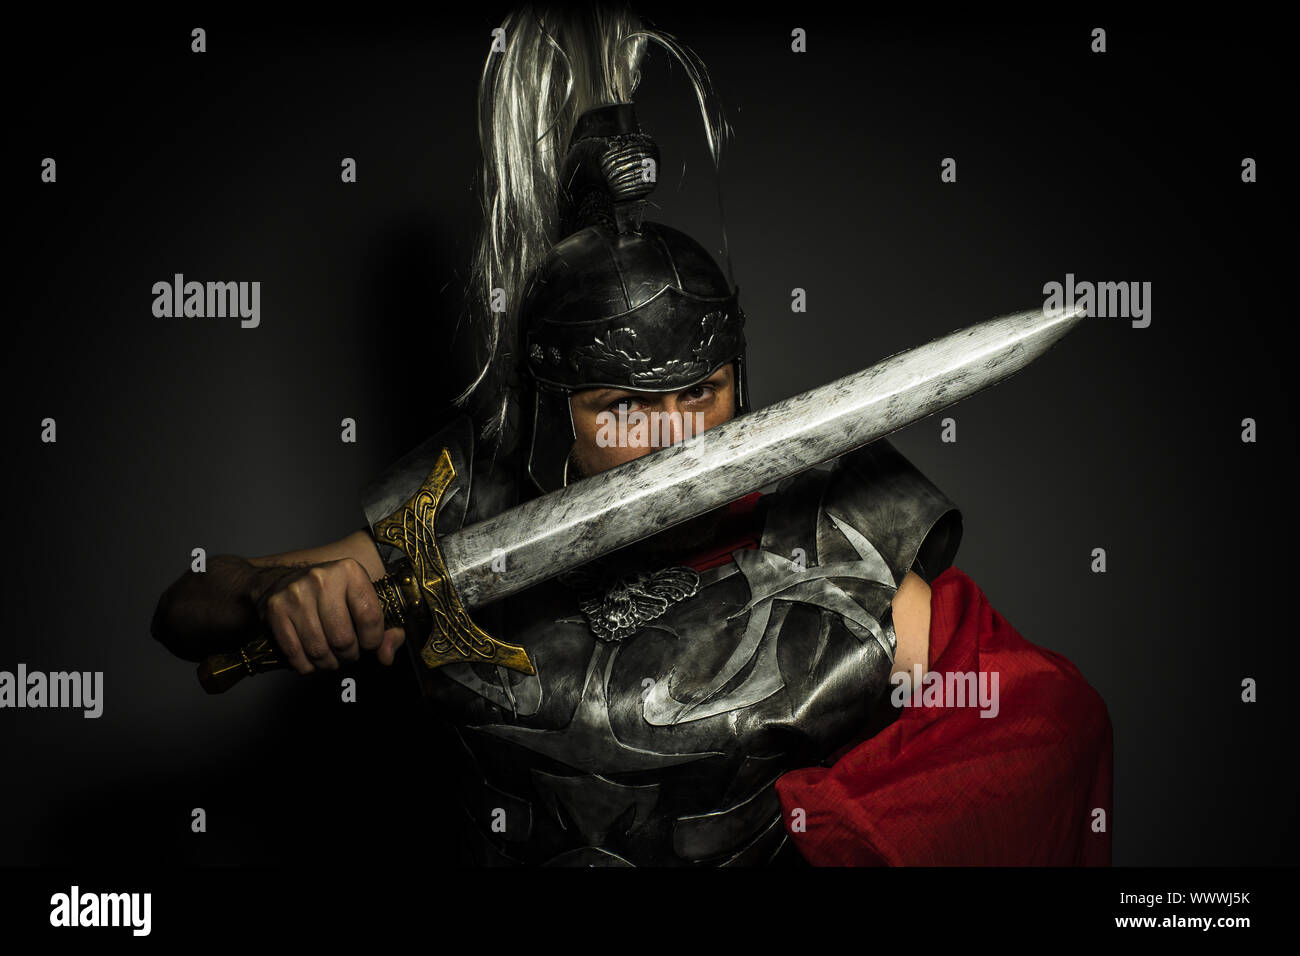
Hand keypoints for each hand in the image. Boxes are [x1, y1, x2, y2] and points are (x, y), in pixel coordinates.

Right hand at [254, 559, 405, 673]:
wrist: (283, 579)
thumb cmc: (332, 594)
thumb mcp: (364, 599)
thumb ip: (387, 628)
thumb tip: (386, 657)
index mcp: (350, 571)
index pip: (369, 617)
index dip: (373, 640)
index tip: (370, 645)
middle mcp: (322, 579)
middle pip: (342, 638)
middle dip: (349, 655)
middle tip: (348, 653)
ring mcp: (296, 594)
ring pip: (318, 650)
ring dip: (328, 663)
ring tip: (332, 658)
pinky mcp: (276, 610)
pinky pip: (294, 653)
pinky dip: (306, 665)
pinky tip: (312, 661)